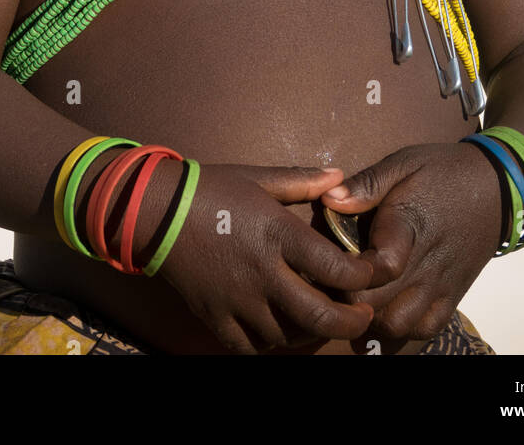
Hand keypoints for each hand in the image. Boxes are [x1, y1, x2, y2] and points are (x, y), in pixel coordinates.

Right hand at [152, 163, 376, 354]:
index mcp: (277, 234)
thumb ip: (303, 181)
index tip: (368, 276)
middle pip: (319, 316)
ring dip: (311, 332)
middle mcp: (262, 272)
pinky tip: (280, 328)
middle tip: (362, 315)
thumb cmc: (212, 189)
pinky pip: (252, 348)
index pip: (336, 269)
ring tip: (321, 317)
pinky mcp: (216, 317)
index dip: (362, 278)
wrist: (155, 212)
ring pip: (288, 337)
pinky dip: (272, 344)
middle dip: (350, 322)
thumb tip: (341, 176)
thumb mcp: (259, 177)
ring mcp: (238, 301)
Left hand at [319, 142, 504, 353]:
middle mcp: (427, 264)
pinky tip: (385, 307)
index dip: (349, 271)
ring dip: (371, 317)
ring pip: (398, 325)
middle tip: (333, 278)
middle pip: (379, 305)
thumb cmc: (442, 171)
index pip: (379, 269)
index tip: (332, 257)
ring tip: (357, 294)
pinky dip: (400, 327)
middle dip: (349, 297)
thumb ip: (366, 184)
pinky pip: (424, 330)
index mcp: (410, 226)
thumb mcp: (404, 163)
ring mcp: (441, 285)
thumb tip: (328, 198)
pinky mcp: (452, 297)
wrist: (497, 187)